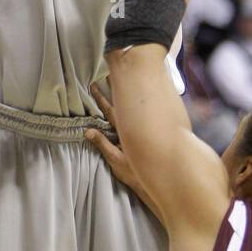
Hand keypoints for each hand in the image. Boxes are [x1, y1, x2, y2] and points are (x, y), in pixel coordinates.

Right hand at [84, 85, 154, 207]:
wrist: (164, 177)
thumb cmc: (137, 172)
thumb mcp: (116, 160)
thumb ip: (103, 144)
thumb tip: (87, 130)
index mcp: (124, 129)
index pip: (109, 110)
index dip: (100, 98)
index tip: (93, 84)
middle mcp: (135, 124)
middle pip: (123, 102)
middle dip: (115, 88)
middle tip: (109, 73)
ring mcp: (144, 126)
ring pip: (134, 105)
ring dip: (128, 92)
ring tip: (123, 79)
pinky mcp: (152, 129)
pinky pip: (146, 111)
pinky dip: (143, 101)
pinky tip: (142, 94)